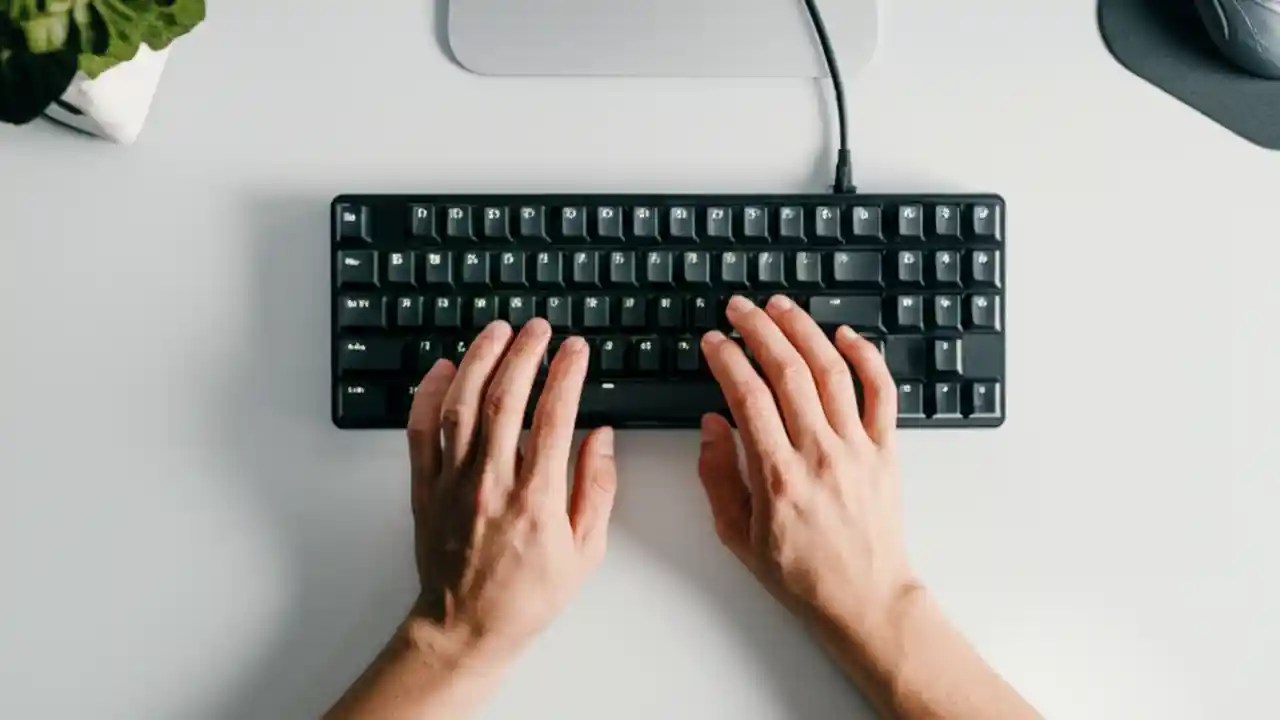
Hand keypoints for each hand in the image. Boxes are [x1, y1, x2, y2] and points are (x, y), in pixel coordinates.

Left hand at [406, 319, 617, 664]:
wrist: (464, 627)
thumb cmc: (526, 596)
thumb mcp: (585, 552)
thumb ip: (597, 490)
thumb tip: (603, 439)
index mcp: (536, 498)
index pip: (555, 417)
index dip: (567, 374)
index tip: (577, 349)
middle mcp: (491, 482)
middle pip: (505, 398)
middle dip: (524, 353)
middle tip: (539, 328)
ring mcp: (452, 481)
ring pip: (462, 404)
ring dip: (479, 359)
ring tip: (497, 330)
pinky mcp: (424, 486)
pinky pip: (421, 430)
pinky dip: (430, 393)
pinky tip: (443, 368)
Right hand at [697, 294, 917, 641]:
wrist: (864, 598)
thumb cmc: (800, 573)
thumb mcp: (737, 535)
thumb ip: (719, 476)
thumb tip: (712, 426)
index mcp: (779, 477)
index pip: (748, 397)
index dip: (727, 359)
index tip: (712, 341)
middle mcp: (820, 454)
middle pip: (788, 372)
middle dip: (758, 330)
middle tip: (739, 308)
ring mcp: (858, 448)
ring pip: (831, 371)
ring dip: (803, 330)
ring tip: (780, 307)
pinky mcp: (886, 449)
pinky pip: (881, 392)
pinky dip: (866, 357)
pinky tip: (844, 335)